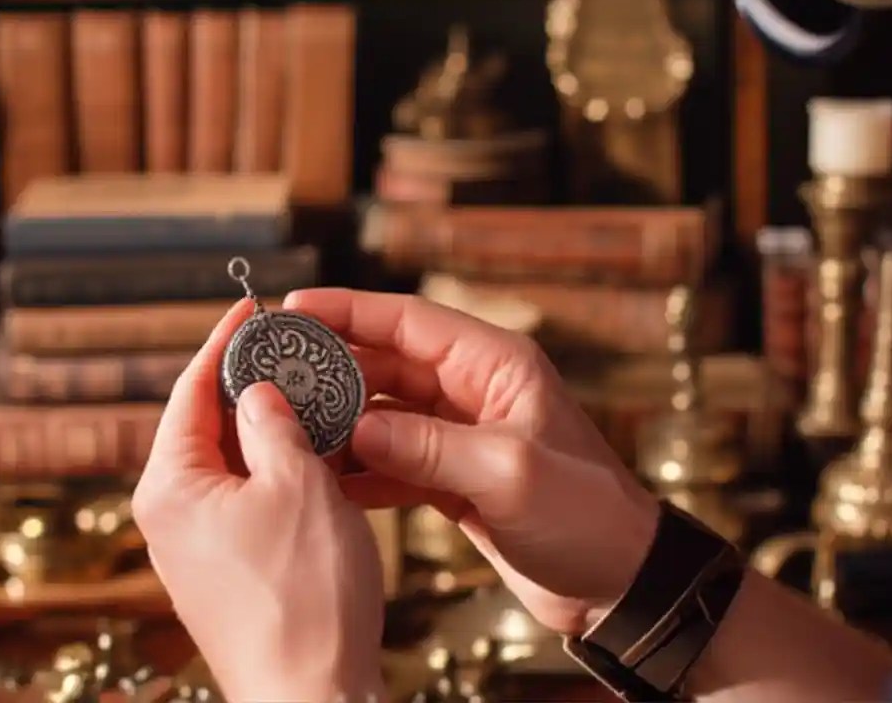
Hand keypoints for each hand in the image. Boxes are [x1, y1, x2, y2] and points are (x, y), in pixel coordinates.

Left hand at [133, 299, 386, 701]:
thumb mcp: (299, 484)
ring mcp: (195, 551)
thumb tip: (260, 390)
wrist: (313, 699)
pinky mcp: (227, 575)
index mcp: (169, 485)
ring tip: (318, 403)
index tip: (250, 309)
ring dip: (273, 434)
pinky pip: (247, 504)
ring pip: (233, 467)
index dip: (223, 344)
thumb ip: (275, 423)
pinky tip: (320, 465)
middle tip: (297, 353)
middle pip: (208, 427)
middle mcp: (169, 517)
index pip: (190, 391)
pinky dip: (279, 476)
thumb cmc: (304, 597)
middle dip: (253, 388)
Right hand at [285, 289, 659, 633]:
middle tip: (272, 376)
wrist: (618, 583)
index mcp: (497, 365)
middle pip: (388, 363)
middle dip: (332, 369)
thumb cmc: (586, 516)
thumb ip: (430, 446)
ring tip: (287, 430)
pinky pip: (394, 461)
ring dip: (341, 423)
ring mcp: (462, 436)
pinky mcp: (454, 480)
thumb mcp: (508, 472)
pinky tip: (326, 480)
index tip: (294, 308)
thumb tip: (357, 428)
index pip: (410, 319)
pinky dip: (362, 470)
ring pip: (385, 414)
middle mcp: (476, 391)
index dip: (350, 311)